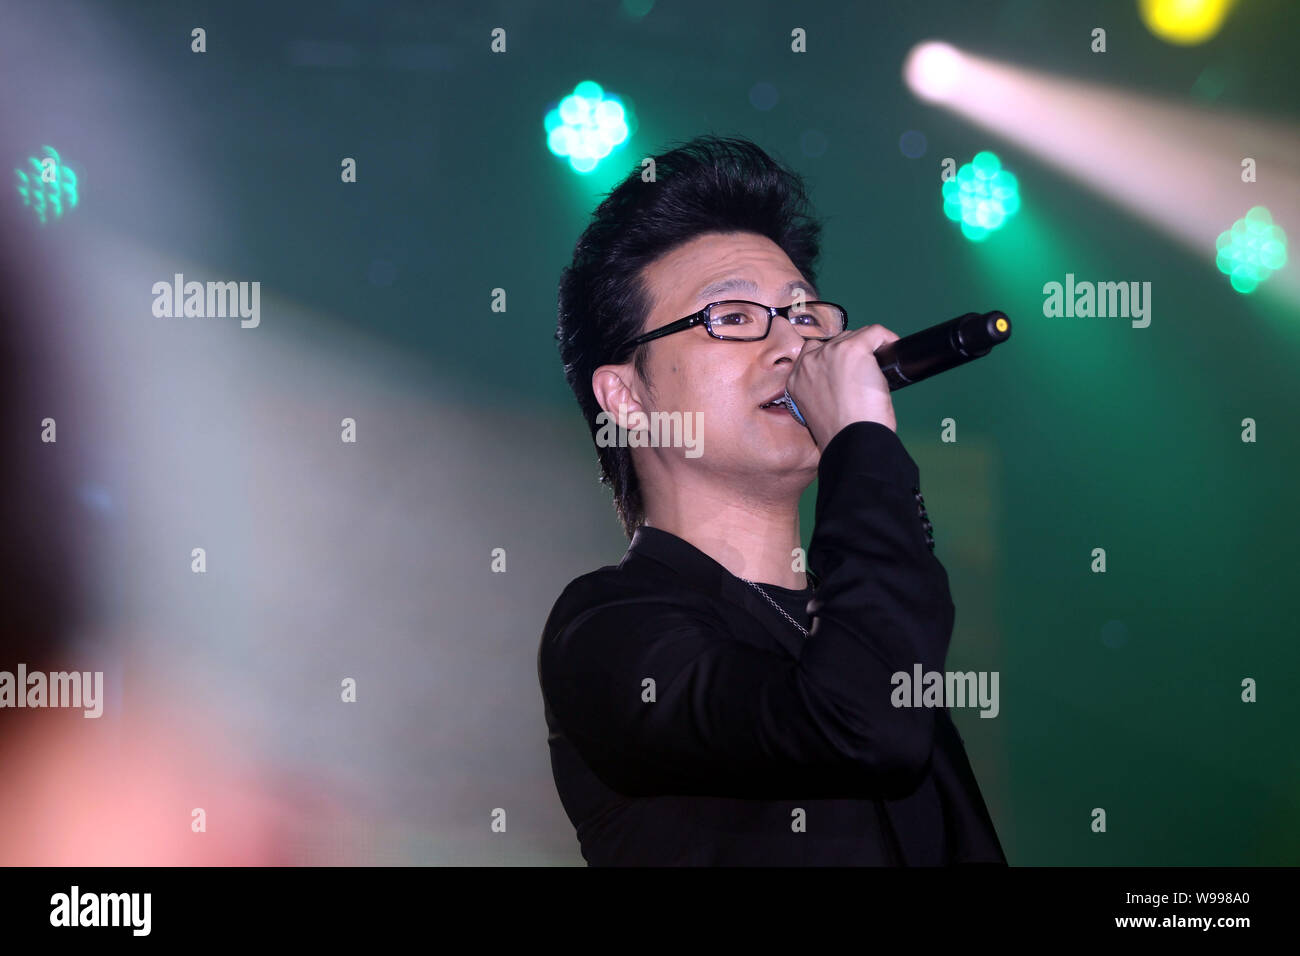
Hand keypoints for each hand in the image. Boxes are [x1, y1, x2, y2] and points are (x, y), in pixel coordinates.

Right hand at [786, 324, 900, 446]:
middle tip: (866, 373)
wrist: (852, 442)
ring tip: (878, 370)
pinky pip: (874, 332)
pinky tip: (892, 352)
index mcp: (796, 380)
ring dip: (868, 349)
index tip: (848, 370)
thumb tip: (845, 379)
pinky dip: (886, 339)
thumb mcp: (819, 411)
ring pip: (855, 336)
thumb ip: (822, 390)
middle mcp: (809, 363)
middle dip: (852, 353)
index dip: (834, 359)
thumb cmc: (841, 435)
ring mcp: (830, 354)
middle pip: (835, 342)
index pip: (813, 353)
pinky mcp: (853, 349)